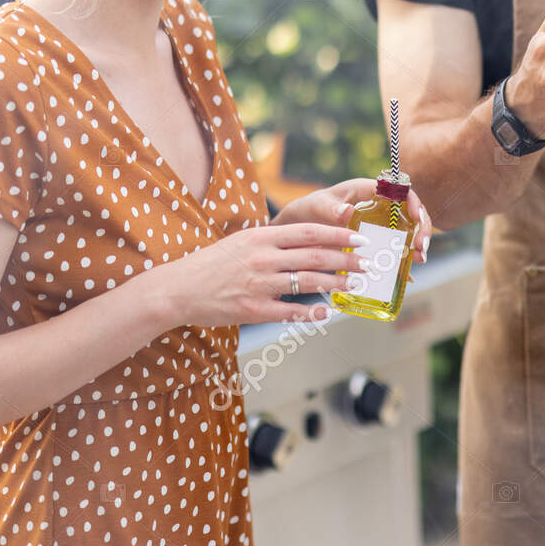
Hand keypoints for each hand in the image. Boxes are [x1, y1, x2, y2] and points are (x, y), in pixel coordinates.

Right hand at [151, 222, 371, 327]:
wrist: (177, 289)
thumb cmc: (212, 264)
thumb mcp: (243, 241)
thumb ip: (274, 240)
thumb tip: (309, 240)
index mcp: (262, 237)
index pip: (309, 232)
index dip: (339, 234)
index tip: (359, 238)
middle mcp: (263, 258)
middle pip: (315, 257)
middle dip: (346, 260)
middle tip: (367, 265)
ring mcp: (259, 284)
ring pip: (308, 283)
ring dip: (336, 285)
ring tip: (353, 286)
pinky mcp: (252, 309)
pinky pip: (289, 312)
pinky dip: (310, 313)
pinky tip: (325, 313)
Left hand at [272, 179, 433, 265]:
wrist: (301, 226)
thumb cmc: (311, 209)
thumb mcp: (318, 206)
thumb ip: (331, 209)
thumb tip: (347, 211)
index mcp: (370, 190)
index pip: (401, 190)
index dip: (413, 202)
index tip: (416, 218)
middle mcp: (381, 206)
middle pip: (411, 213)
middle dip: (421, 229)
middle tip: (421, 247)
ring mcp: (381, 225)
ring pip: (407, 232)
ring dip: (416, 246)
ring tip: (419, 260)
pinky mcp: (376, 242)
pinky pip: (394, 250)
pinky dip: (402, 262)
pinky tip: (407, 276)